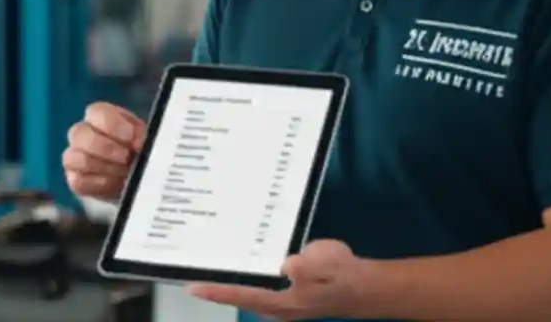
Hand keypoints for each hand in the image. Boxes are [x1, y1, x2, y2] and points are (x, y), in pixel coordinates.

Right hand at [63, 102, 144, 202]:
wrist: (138, 179)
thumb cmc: (140, 151)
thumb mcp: (146, 139)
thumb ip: (142, 136)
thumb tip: (139, 141)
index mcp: (100, 116)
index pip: (96, 111)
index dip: (112, 124)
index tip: (130, 136)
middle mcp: (82, 133)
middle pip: (79, 133)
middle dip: (105, 147)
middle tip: (126, 157)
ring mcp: (74, 156)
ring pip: (75, 157)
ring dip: (104, 166)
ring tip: (125, 172)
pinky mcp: (75, 179)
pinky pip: (78, 181)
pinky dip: (99, 183)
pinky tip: (115, 183)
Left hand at [187, 240, 371, 320]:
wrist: (360, 284)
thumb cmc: (339, 277)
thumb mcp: (325, 267)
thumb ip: (306, 268)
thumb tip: (288, 265)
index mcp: (280, 302)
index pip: (242, 295)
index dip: (217, 291)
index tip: (193, 286)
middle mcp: (274, 301)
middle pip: (239, 292)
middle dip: (217, 282)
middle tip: (190, 269)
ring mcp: (278, 293)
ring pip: (247, 284)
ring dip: (231, 273)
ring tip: (207, 258)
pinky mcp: (284, 282)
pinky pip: (259, 273)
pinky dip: (246, 264)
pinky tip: (239, 249)